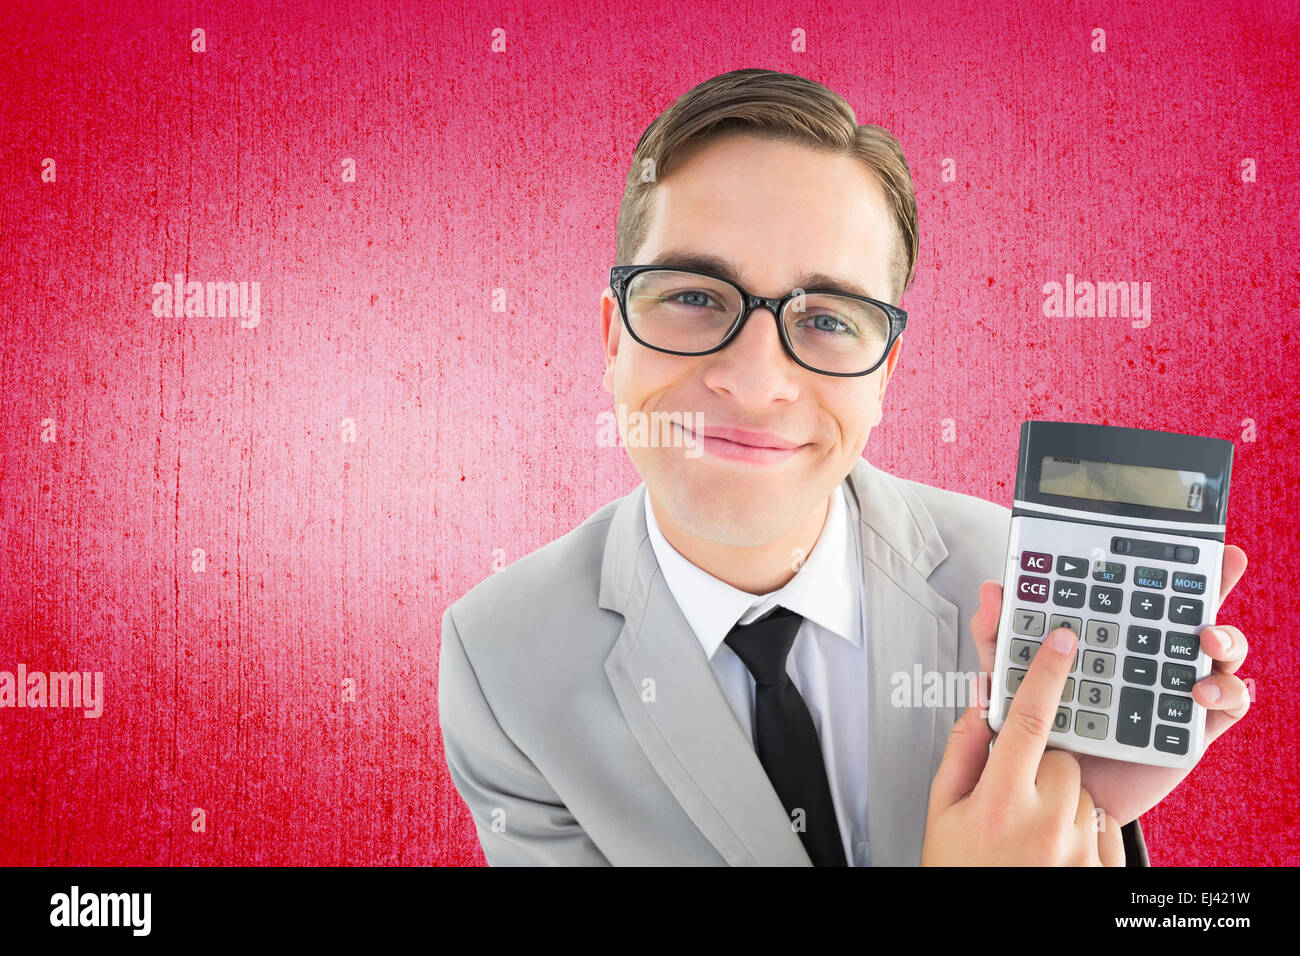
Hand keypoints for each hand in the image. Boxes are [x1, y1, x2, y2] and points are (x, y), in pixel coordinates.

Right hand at [923, 626, 1123, 864]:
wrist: (986, 936)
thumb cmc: (958, 874)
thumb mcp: (941, 811)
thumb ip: (962, 752)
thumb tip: (980, 708)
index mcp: (1001, 800)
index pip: (1031, 720)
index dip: (1048, 674)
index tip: (1064, 642)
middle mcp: (1046, 823)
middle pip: (1061, 758)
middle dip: (1041, 766)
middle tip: (1015, 797)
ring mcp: (1079, 850)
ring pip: (1082, 792)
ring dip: (1061, 802)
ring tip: (1029, 835)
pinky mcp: (1101, 870)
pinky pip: (1101, 826)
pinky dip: (1081, 831)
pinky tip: (1051, 850)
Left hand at [971, 545, 1250, 824]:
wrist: (1053, 798)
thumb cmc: (1035, 729)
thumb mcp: (1008, 679)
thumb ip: (998, 638)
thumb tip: (991, 590)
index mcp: (1112, 633)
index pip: (1142, 588)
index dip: (1163, 559)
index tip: (1178, 538)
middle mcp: (1150, 654)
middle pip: (1192, 608)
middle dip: (1214, 581)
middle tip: (1225, 562)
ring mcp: (1174, 687)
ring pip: (1220, 651)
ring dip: (1223, 635)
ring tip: (1207, 636)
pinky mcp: (1189, 727)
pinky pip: (1227, 704)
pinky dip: (1225, 690)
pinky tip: (1200, 690)